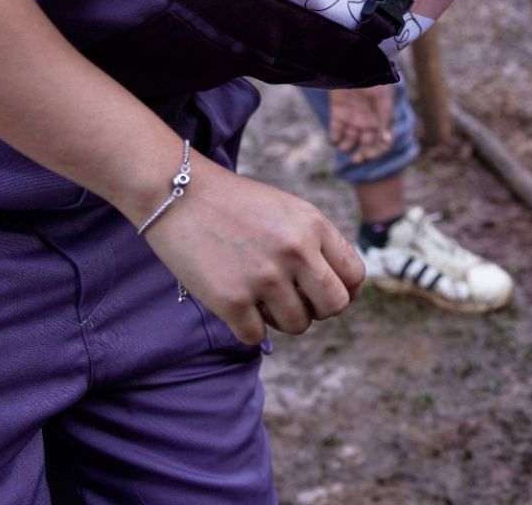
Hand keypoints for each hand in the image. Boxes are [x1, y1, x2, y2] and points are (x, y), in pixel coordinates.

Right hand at [141, 159, 365, 343]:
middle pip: (334, 306)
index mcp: (314, 226)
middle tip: (296, 301)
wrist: (176, 194)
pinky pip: (256, 336)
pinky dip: (248, 328)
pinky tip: (237, 306)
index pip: (355, 276)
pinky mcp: (231, 300)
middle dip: (318, 310)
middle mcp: (295, 251)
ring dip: (281, 318)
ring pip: (297, 325)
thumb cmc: (234, 204)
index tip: (327, 295)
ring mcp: (264, 277)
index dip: (346, 292)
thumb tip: (340, 289)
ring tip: (260, 298)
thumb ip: (316, 243)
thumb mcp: (288, 210)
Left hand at [327, 85, 395, 163]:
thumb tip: (386, 140)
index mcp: (382, 118)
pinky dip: (335, 138)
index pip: (382, 141)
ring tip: (345, 146)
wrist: (353, 63)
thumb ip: (385, 119)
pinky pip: (336, 131)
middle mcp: (368, 120)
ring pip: (350, 141)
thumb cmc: (372, 79)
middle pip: (366, 144)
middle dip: (362, 154)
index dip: (378, 150)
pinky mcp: (338, 113)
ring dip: (347, 147)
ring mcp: (353, 117)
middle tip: (358, 159)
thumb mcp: (383, 99)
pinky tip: (336, 138)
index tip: (371, 154)